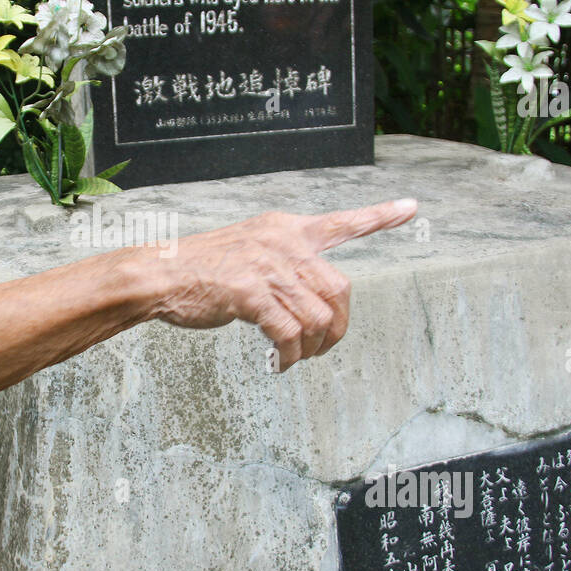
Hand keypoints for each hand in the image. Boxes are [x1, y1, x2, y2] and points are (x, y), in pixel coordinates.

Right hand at [151, 198, 416, 370]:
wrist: (160, 275)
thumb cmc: (201, 270)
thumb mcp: (249, 251)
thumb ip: (283, 264)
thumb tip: (314, 298)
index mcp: (284, 229)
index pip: (340, 222)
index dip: (378, 216)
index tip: (411, 207)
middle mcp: (282, 243)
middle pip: (339, 290)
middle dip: (337, 329)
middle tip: (322, 347)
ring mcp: (267, 267)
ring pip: (317, 318)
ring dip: (312, 349)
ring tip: (295, 358)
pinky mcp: (251, 293)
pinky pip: (290, 334)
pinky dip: (289, 356)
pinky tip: (278, 363)